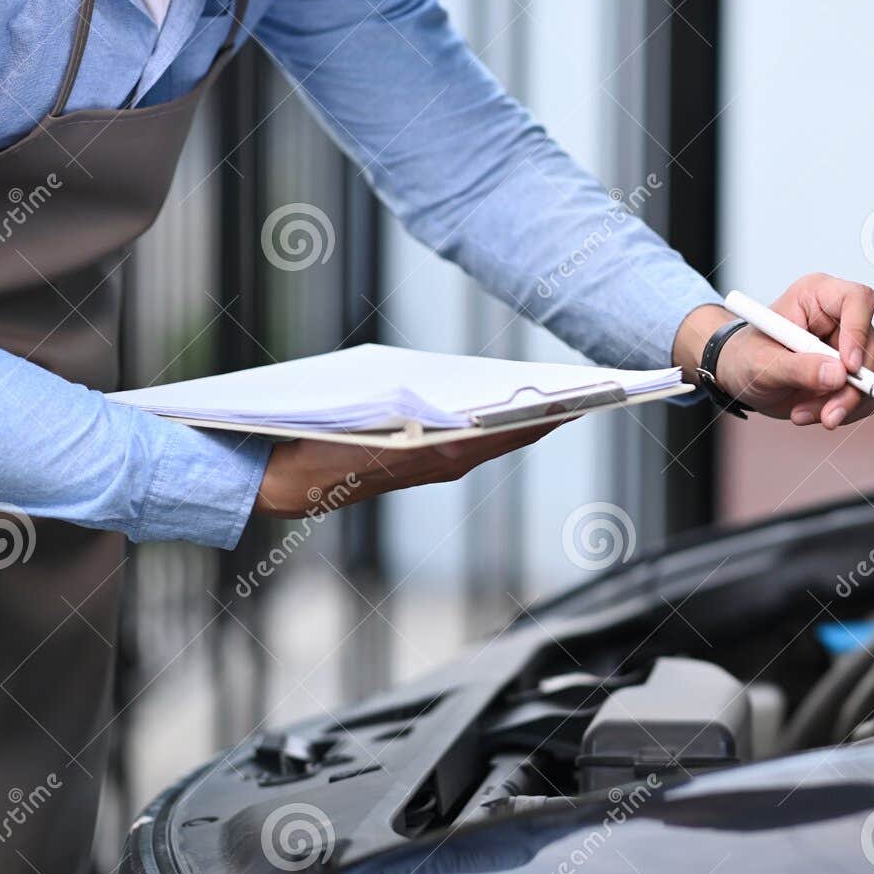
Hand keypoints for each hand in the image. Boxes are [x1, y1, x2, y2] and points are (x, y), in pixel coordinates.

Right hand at [253, 419, 569, 518]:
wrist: (286, 480)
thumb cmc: (322, 442)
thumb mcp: (371, 423)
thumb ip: (420, 420)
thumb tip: (471, 413)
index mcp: (438, 453)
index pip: (506, 433)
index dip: (546, 417)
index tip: (582, 400)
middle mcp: (445, 463)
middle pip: (510, 437)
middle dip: (548, 416)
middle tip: (587, 393)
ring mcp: (436, 466)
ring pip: (494, 442)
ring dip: (526, 422)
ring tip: (560, 397)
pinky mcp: (424, 464)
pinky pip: (473, 444)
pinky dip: (498, 429)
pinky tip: (509, 409)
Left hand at [672, 274, 873, 429]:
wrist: (739, 377)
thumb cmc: (744, 356)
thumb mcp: (762, 363)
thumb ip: (798, 368)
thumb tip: (837, 375)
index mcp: (816, 297)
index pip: (857, 300)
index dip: (859, 331)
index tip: (848, 367)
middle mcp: (837, 319)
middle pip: (869, 347)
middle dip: (851, 386)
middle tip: (828, 412)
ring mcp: (845, 349)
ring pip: (869, 378)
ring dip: (841, 404)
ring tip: (802, 414)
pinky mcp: (848, 376)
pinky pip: (862, 398)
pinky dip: (840, 412)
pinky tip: (810, 413)